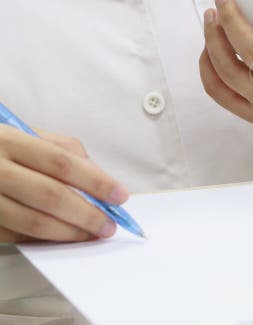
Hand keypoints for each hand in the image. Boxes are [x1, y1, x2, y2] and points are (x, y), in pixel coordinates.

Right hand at [0, 126, 128, 242]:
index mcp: (9, 140)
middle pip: (49, 195)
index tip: (119, 196)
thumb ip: (66, 151)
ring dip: (68, 233)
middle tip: (108, 225)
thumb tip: (100, 178)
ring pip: (31, 222)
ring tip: (91, 234)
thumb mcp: (28, 134)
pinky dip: (43, 240)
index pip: (61, 163)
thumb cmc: (0, 146)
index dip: (95, 181)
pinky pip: (14, 236)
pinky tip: (61, 237)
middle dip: (86, 213)